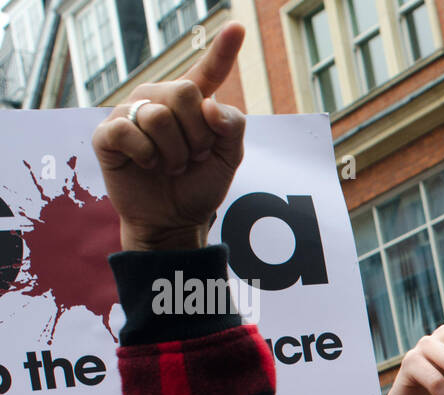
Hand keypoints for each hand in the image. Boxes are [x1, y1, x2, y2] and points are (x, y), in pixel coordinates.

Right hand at [92, 23, 246, 250]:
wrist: (175, 219)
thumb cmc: (199, 185)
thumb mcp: (229, 158)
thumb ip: (232, 126)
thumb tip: (209, 105)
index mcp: (191, 102)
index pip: (207, 71)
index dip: (222, 50)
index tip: (237, 28)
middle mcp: (158, 99)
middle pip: (184, 91)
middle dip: (197, 134)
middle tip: (191, 156)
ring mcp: (130, 114)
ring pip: (160, 116)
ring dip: (174, 152)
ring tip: (171, 165)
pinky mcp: (107, 134)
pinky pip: (131, 132)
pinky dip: (147, 156)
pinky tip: (146, 165)